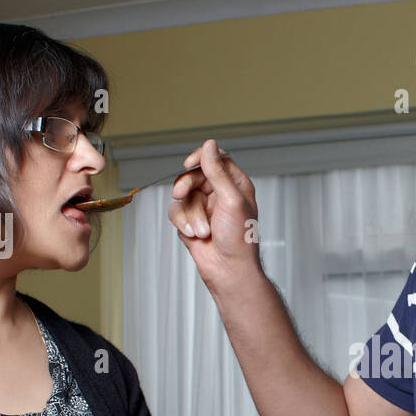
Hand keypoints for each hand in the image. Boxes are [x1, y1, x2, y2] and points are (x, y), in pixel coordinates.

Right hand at [168, 139, 260, 290]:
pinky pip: (176, 212)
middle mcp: (219, 194)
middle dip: (187, 186)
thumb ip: (217, 171)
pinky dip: (182, 223)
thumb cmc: (239, 240)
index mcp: (236, 185)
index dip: (201, 158)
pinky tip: (194, 235)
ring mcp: (204, 208)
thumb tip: (209, 145)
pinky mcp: (191, 221)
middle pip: (194, 175)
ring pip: (183, 195)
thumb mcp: (231, 200)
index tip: (189, 163)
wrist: (229, 271)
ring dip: (189, 214)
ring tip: (202, 230)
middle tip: (180, 193)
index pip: (216, 159)